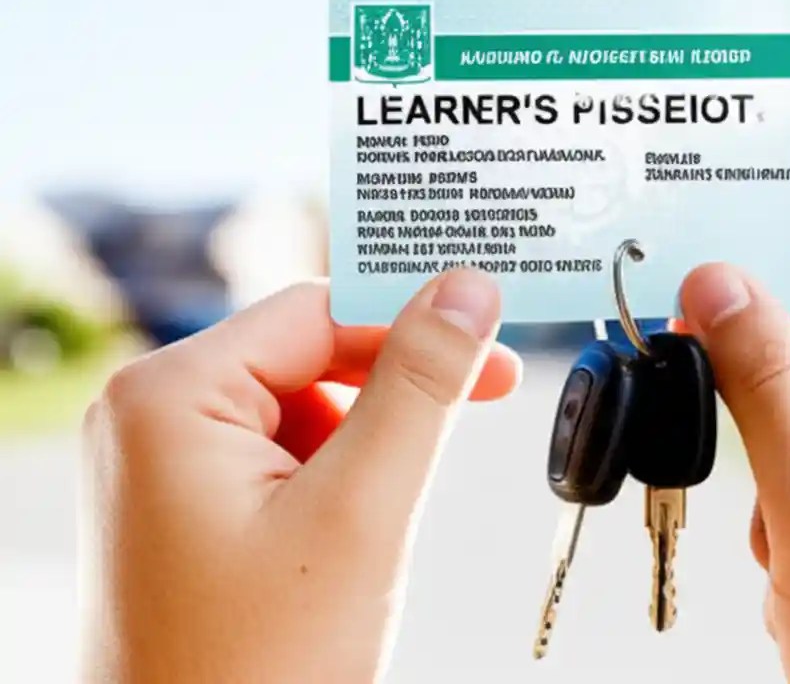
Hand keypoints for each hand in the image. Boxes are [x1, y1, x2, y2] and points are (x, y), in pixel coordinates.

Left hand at [81, 269, 519, 682]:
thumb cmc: (259, 667)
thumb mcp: (362, 510)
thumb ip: (420, 387)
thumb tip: (467, 289)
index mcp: (168, 396)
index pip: (317, 312)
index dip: (413, 321)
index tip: (496, 336)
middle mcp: (149, 417)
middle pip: (307, 356)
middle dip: (392, 393)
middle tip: (480, 404)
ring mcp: (160, 466)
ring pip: (301, 409)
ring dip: (364, 446)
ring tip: (376, 527)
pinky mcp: (182, 508)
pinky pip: (277, 456)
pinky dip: (332, 480)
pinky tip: (347, 540)